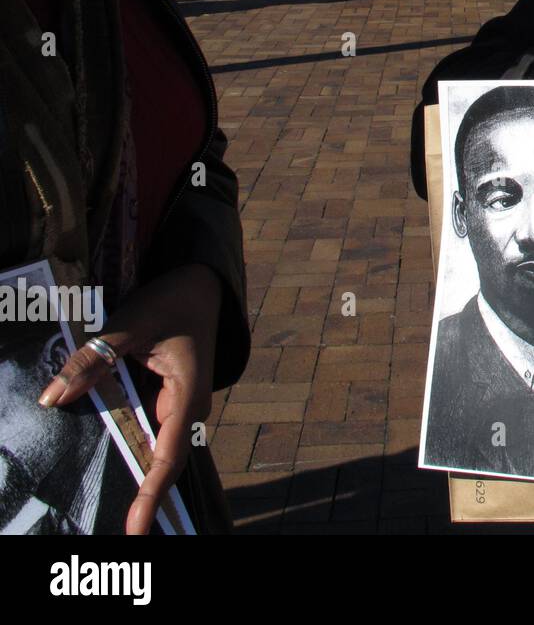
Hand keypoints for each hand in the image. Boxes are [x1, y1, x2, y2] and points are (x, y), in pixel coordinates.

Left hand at [38, 263, 221, 534]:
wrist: (200, 283)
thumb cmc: (172, 300)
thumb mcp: (131, 324)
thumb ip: (93, 359)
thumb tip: (52, 397)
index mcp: (187, 394)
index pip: (168, 455)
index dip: (150, 494)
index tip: (136, 528)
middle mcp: (187, 407)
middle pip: (162, 460)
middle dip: (142, 495)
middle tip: (127, 533)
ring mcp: (179, 405)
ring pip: (151, 445)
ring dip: (133, 467)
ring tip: (126, 509)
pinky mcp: (168, 399)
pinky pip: (145, 428)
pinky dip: (127, 441)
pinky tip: (113, 456)